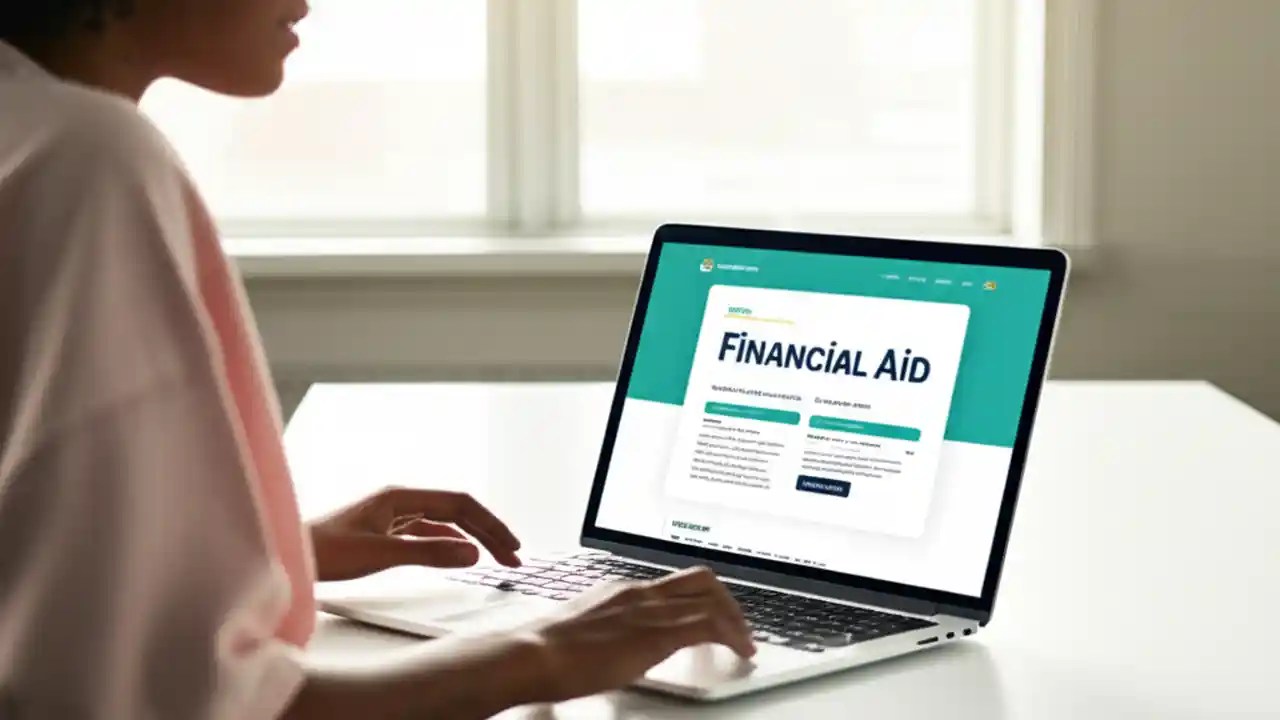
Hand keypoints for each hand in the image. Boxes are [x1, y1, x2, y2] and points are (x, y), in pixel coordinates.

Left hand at [309, 487, 521, 581]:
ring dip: (472, 539)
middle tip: (513, 556)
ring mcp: (391, 516)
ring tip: (496, 557)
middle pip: (457, 511)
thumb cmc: (322, 551)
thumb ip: (428, 554)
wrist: (286, 557)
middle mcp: (399, 501)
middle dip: (488, 532)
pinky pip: (428, 534)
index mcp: (400, 496)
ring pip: (444, 523)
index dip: (490, 524)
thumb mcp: (380, 554)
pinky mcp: (384, 532)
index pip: (460, 504)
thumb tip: (473, 553)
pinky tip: (460, 556)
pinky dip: (450, 545)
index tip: (511, 545)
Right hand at [520, 566, 756, 702]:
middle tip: (737, 626)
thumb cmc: (548, 651)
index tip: (712, 615)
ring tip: (744, 641)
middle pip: (700, 580)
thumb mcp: (586, 632)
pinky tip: (739, 650)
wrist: (535, 654)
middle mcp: (640, 592)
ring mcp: (650, 609)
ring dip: (735, 620)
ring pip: (711, 598)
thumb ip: (610, 634)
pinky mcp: (658, 632)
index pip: (673, 584)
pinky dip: (732, 635)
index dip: (701, 598)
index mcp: (622, 591)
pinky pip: (709, 624)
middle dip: (725, 601)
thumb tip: (620, 649)